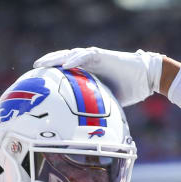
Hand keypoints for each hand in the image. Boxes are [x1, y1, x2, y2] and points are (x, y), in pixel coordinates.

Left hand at [33, 48, 161, 106]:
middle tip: (33, 70)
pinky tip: (65, 65)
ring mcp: (94, 57)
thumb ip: (94, 107)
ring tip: (43, 64)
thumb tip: (84, 127)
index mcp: (87, 71)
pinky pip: (86, 56)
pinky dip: (75, 60)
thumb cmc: (128, 89)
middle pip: (62, 59)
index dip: (51, 73)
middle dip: (48, 63)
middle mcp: (88, 62)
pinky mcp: (102, 55)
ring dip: (56, 59)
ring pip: (70, 54)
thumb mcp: (106, 101)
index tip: (38, 80)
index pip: (64, 70)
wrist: (147, 78)